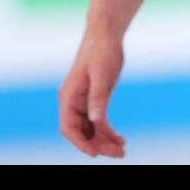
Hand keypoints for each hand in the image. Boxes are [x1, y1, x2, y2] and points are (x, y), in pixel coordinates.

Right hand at [59, 32, 127, 157]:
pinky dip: (108, 132)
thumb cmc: (101, 51)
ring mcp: (83, 102)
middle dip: (97, 145)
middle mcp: (73, 102)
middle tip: (118, 154)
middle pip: (81, 132)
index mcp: (69, 96)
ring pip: (90, 129)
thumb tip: (95, 120)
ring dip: (104, 141)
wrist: (106, 35)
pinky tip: (120, 139)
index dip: (80, 142)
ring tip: (121, 151)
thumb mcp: (101, 74)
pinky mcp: (95, 99)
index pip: (68, 127)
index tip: (95, 153)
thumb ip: (97, 98)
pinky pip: (98, 121)